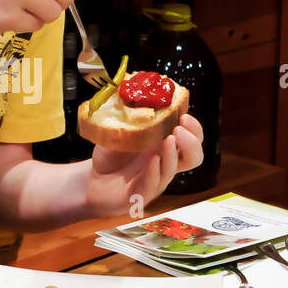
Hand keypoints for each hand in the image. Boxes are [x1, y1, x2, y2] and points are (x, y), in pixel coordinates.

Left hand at [85, 114, 204, 215]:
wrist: (92, 182)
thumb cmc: (111, 157)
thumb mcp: (119, 132)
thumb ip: (126, 117)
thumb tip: (127, 93)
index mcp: (165, 147)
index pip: (192, 139)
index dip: (194, 129)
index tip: (184, 115)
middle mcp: (165, 164)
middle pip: (194, 157)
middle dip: (192, 142)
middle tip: (179, 129)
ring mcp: (155, 179)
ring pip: (173, 170)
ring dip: (173, 154)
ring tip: (168, 140)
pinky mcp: (141, 194)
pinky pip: (154, 184)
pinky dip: (155, 171)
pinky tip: (153, 159)